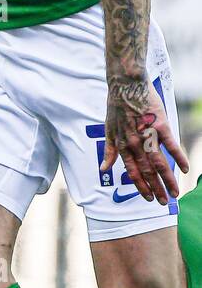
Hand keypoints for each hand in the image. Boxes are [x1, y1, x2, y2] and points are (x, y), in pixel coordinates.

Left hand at [102, 75, 190, 203]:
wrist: (126, 84)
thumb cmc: (117, 106)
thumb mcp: (108, 129)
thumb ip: (109, 150)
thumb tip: (103, 168)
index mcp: (123, 144)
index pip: (132, 171)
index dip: (140, 186)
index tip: (148, 198)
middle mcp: (134, 143)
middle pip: (147, 171)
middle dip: (156, 188)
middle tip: (164, 202)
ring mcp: (147, 134)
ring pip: (159, 162)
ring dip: (168, 179)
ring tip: (176, 192)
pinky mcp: (160, 125)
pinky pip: (171, 145)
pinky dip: (179, 157)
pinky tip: (185, 169)